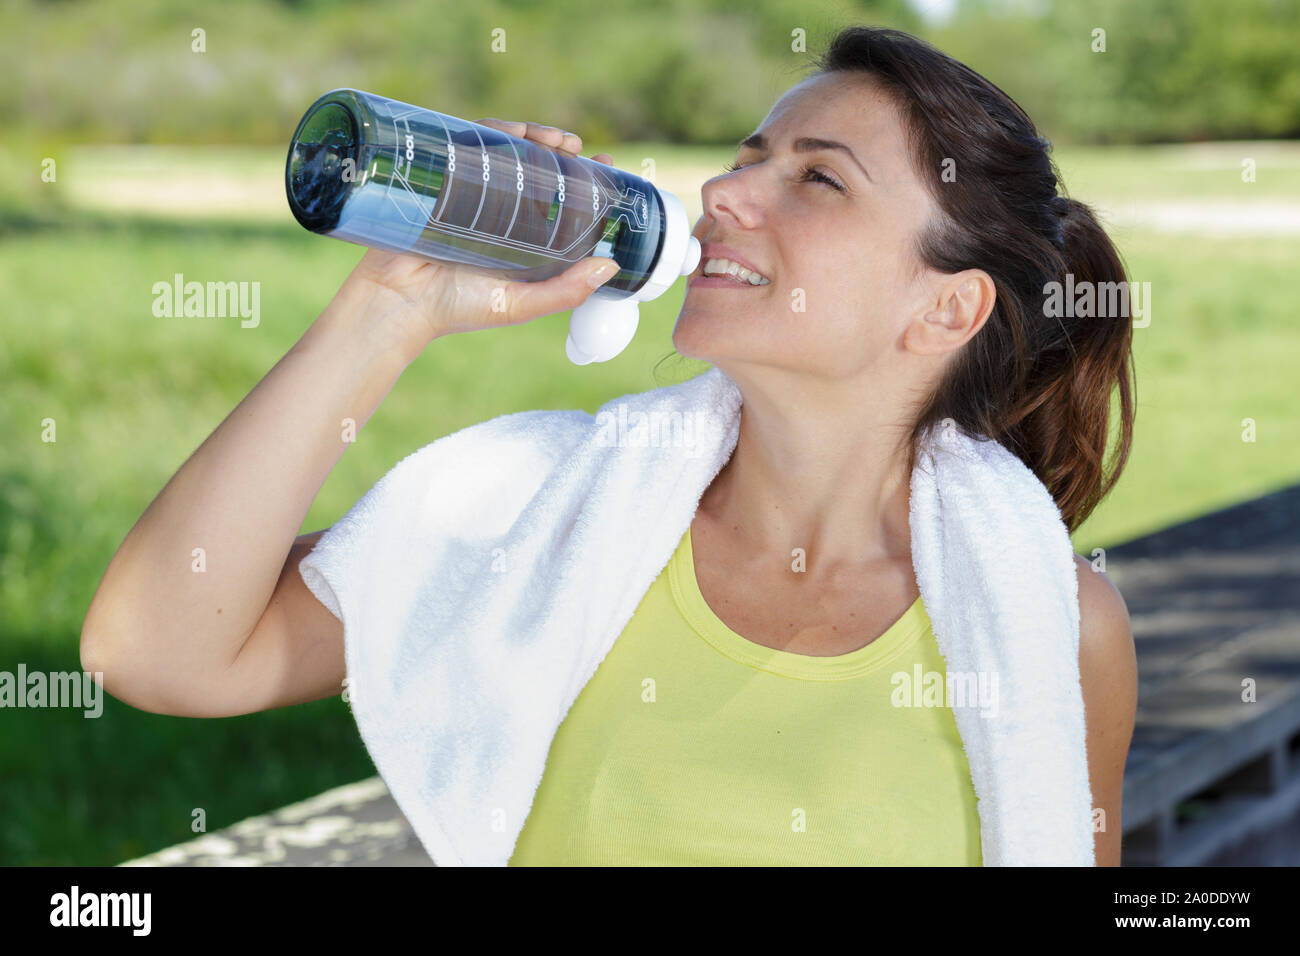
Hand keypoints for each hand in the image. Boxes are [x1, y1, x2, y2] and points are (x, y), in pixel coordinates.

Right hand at [339, 120, 618, 362]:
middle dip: (560, 149)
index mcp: (520, 235)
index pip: (558, 196)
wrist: (397, 302)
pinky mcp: (443, 175)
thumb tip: (612, 265)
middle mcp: (497, 208)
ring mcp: (469, 189)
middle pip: (535, 165)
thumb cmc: (456, 309)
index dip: (584, 178)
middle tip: (576, 147)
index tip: (606, 164)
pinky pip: (470, 143)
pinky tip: (515, 132)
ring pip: (507, 150)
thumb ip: (566, 290)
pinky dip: (495, 131)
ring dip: (533, 134)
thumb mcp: (520, 304)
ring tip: (554, 138)